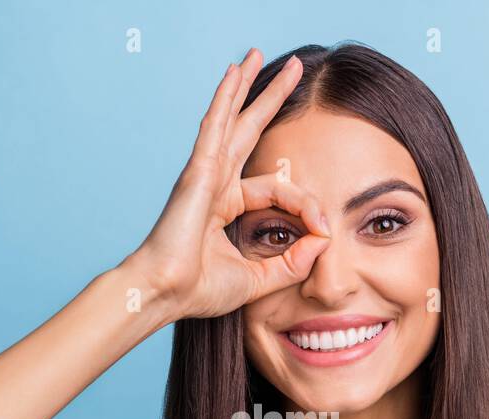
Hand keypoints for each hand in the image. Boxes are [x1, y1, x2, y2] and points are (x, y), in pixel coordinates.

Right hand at [129, 48, 331, 320]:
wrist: (164, 294)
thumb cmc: (198, 290)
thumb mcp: (259, 278)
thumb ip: (292, 262)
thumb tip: (324, 240)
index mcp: (226, 205)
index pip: (279, 189)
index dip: (307, 207)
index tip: (324, 230)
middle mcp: (215, 183)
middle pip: (250, 130)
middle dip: (271, 99)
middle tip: (293, 69)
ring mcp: (205, 174)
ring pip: (232, 120)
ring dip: (247, 86)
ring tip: (259, 53)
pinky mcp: (198, 172)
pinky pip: (215, 128)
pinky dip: (224, 99)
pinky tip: (233, 73)